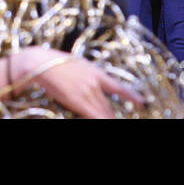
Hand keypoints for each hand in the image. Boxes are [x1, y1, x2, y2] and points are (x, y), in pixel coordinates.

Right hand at [19, 48, 143, 118]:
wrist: (40, 63)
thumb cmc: (55, 62)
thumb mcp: (77, 64)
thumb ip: (88, 75)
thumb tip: (95, 83)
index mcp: (96, 72)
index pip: (119, 87)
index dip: (132, 96)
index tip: (142, 102)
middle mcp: (95, 83)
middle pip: (109, 106)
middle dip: (114, 116)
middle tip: (119, 120)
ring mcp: (87, 92)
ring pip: (103, 112)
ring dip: (108, 119)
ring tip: (113, 122)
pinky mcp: (78, 101)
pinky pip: (94, 115)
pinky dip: (101, 119)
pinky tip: (104, 121)